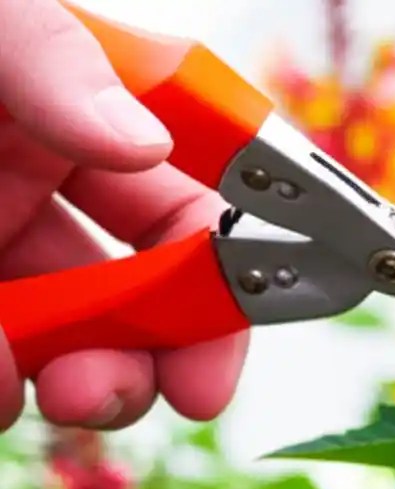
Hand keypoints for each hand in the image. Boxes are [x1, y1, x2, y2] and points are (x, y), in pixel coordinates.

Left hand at [0, 0, 248, 431]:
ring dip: (78, 380)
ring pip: (59, 350)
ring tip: (42, 387)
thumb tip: (144, 138)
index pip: (187, 198)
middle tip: (166, 390)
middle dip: (165, 349)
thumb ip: (54, 69)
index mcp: (65, 116)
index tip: (243, 320)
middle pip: (141, 294)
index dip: (231, 264)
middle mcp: (28, 193)